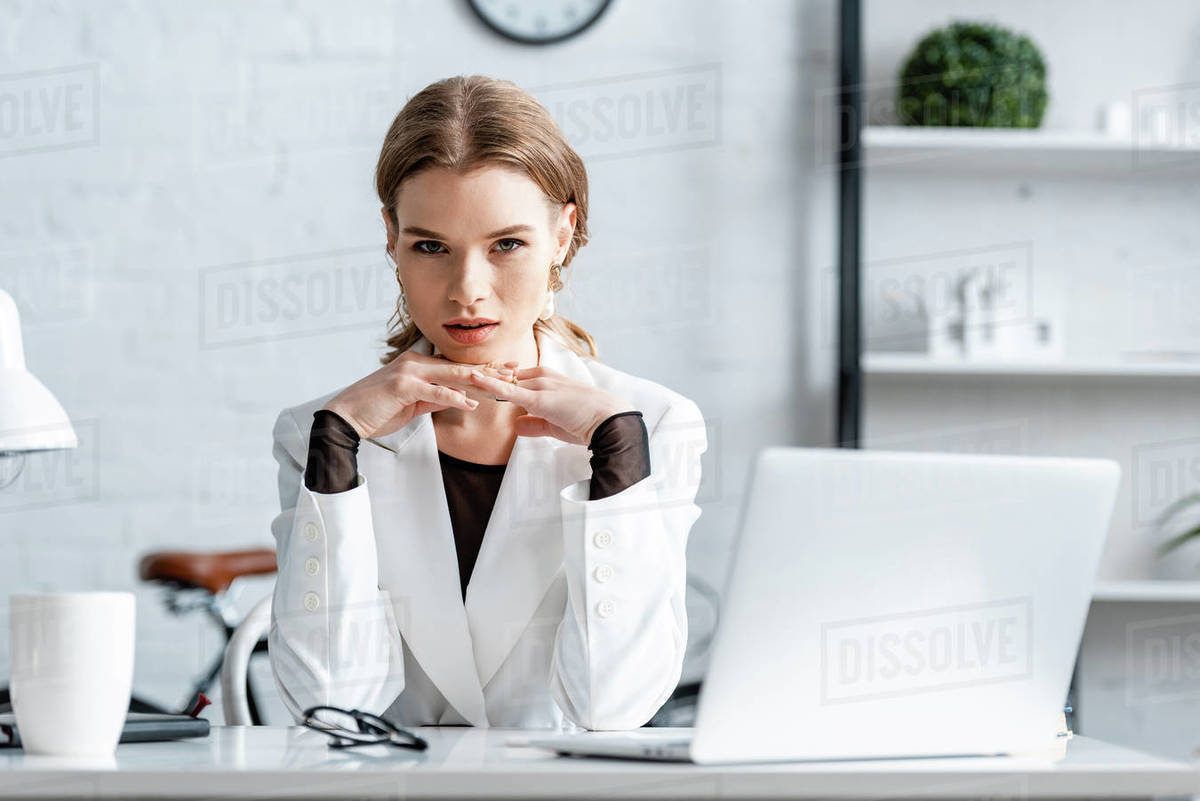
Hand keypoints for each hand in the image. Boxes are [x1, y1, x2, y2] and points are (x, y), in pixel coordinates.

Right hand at [322, 352, 509, 439]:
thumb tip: (456, 398)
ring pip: (450, 375)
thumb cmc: (377, 411)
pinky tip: (470, 403)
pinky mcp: (402, 385)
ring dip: (479, 380)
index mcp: (418, 365)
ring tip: (501, 384)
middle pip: (459, 367)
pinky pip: (434, 391)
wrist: (346, 417)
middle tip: (515, 371)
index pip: (456, 366)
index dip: (482, 369)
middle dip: (489, 370)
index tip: (506, 370)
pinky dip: (453, 397)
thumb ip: (433, 398)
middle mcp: (415, 363)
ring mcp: (409, 372)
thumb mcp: (411, 405)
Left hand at [469, 365, 636, 445]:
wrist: (608, 422)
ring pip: (502, 380)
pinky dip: (489, 384)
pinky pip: (508, 390)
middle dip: (480, 377)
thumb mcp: (555, 424)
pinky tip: (472, 379)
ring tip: (455, 376)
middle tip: (454, 375)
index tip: (469, 380)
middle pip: (503, 375)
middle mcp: (541, 378)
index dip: (491, 381)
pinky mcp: (539, 398)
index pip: (512, 378)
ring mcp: (540, 385)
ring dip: (479, 379)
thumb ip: (535, 424)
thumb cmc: (587, 422)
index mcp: (546, 381)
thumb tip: (517, 426)